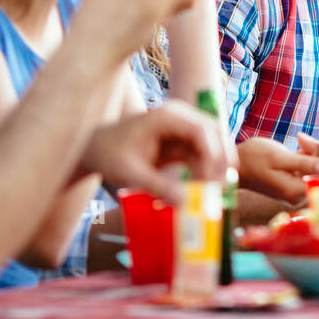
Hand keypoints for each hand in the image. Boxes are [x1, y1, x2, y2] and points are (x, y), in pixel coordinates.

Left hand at [81, 100, 230, 203]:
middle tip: (219, 190)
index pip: (202, 130)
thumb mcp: (131, 173)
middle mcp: (180, 116)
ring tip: (211, 193)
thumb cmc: (109, 155)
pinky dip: (207, 170)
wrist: (98, 148)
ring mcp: (184, 126)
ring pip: (213, 144)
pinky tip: (203, 189)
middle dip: (220, 161)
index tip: (212, 182)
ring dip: (215, 167)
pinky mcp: (183, 139)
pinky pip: (204, 153)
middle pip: (214, 134)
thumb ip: (157, 186)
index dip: (213, 155)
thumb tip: (186, 202)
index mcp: (167, 116)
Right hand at [238, 136, 318, 202]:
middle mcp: (299, 194)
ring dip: (314, 151)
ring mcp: (297, 189)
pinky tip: (299, 147)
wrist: (235, 164)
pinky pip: (311, 168)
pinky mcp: (295, 183)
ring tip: (299, 139)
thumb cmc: (252, 159)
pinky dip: (309, 155)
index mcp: (297, 191)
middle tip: (304, 138)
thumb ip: (305, 163)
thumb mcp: (279, 157)